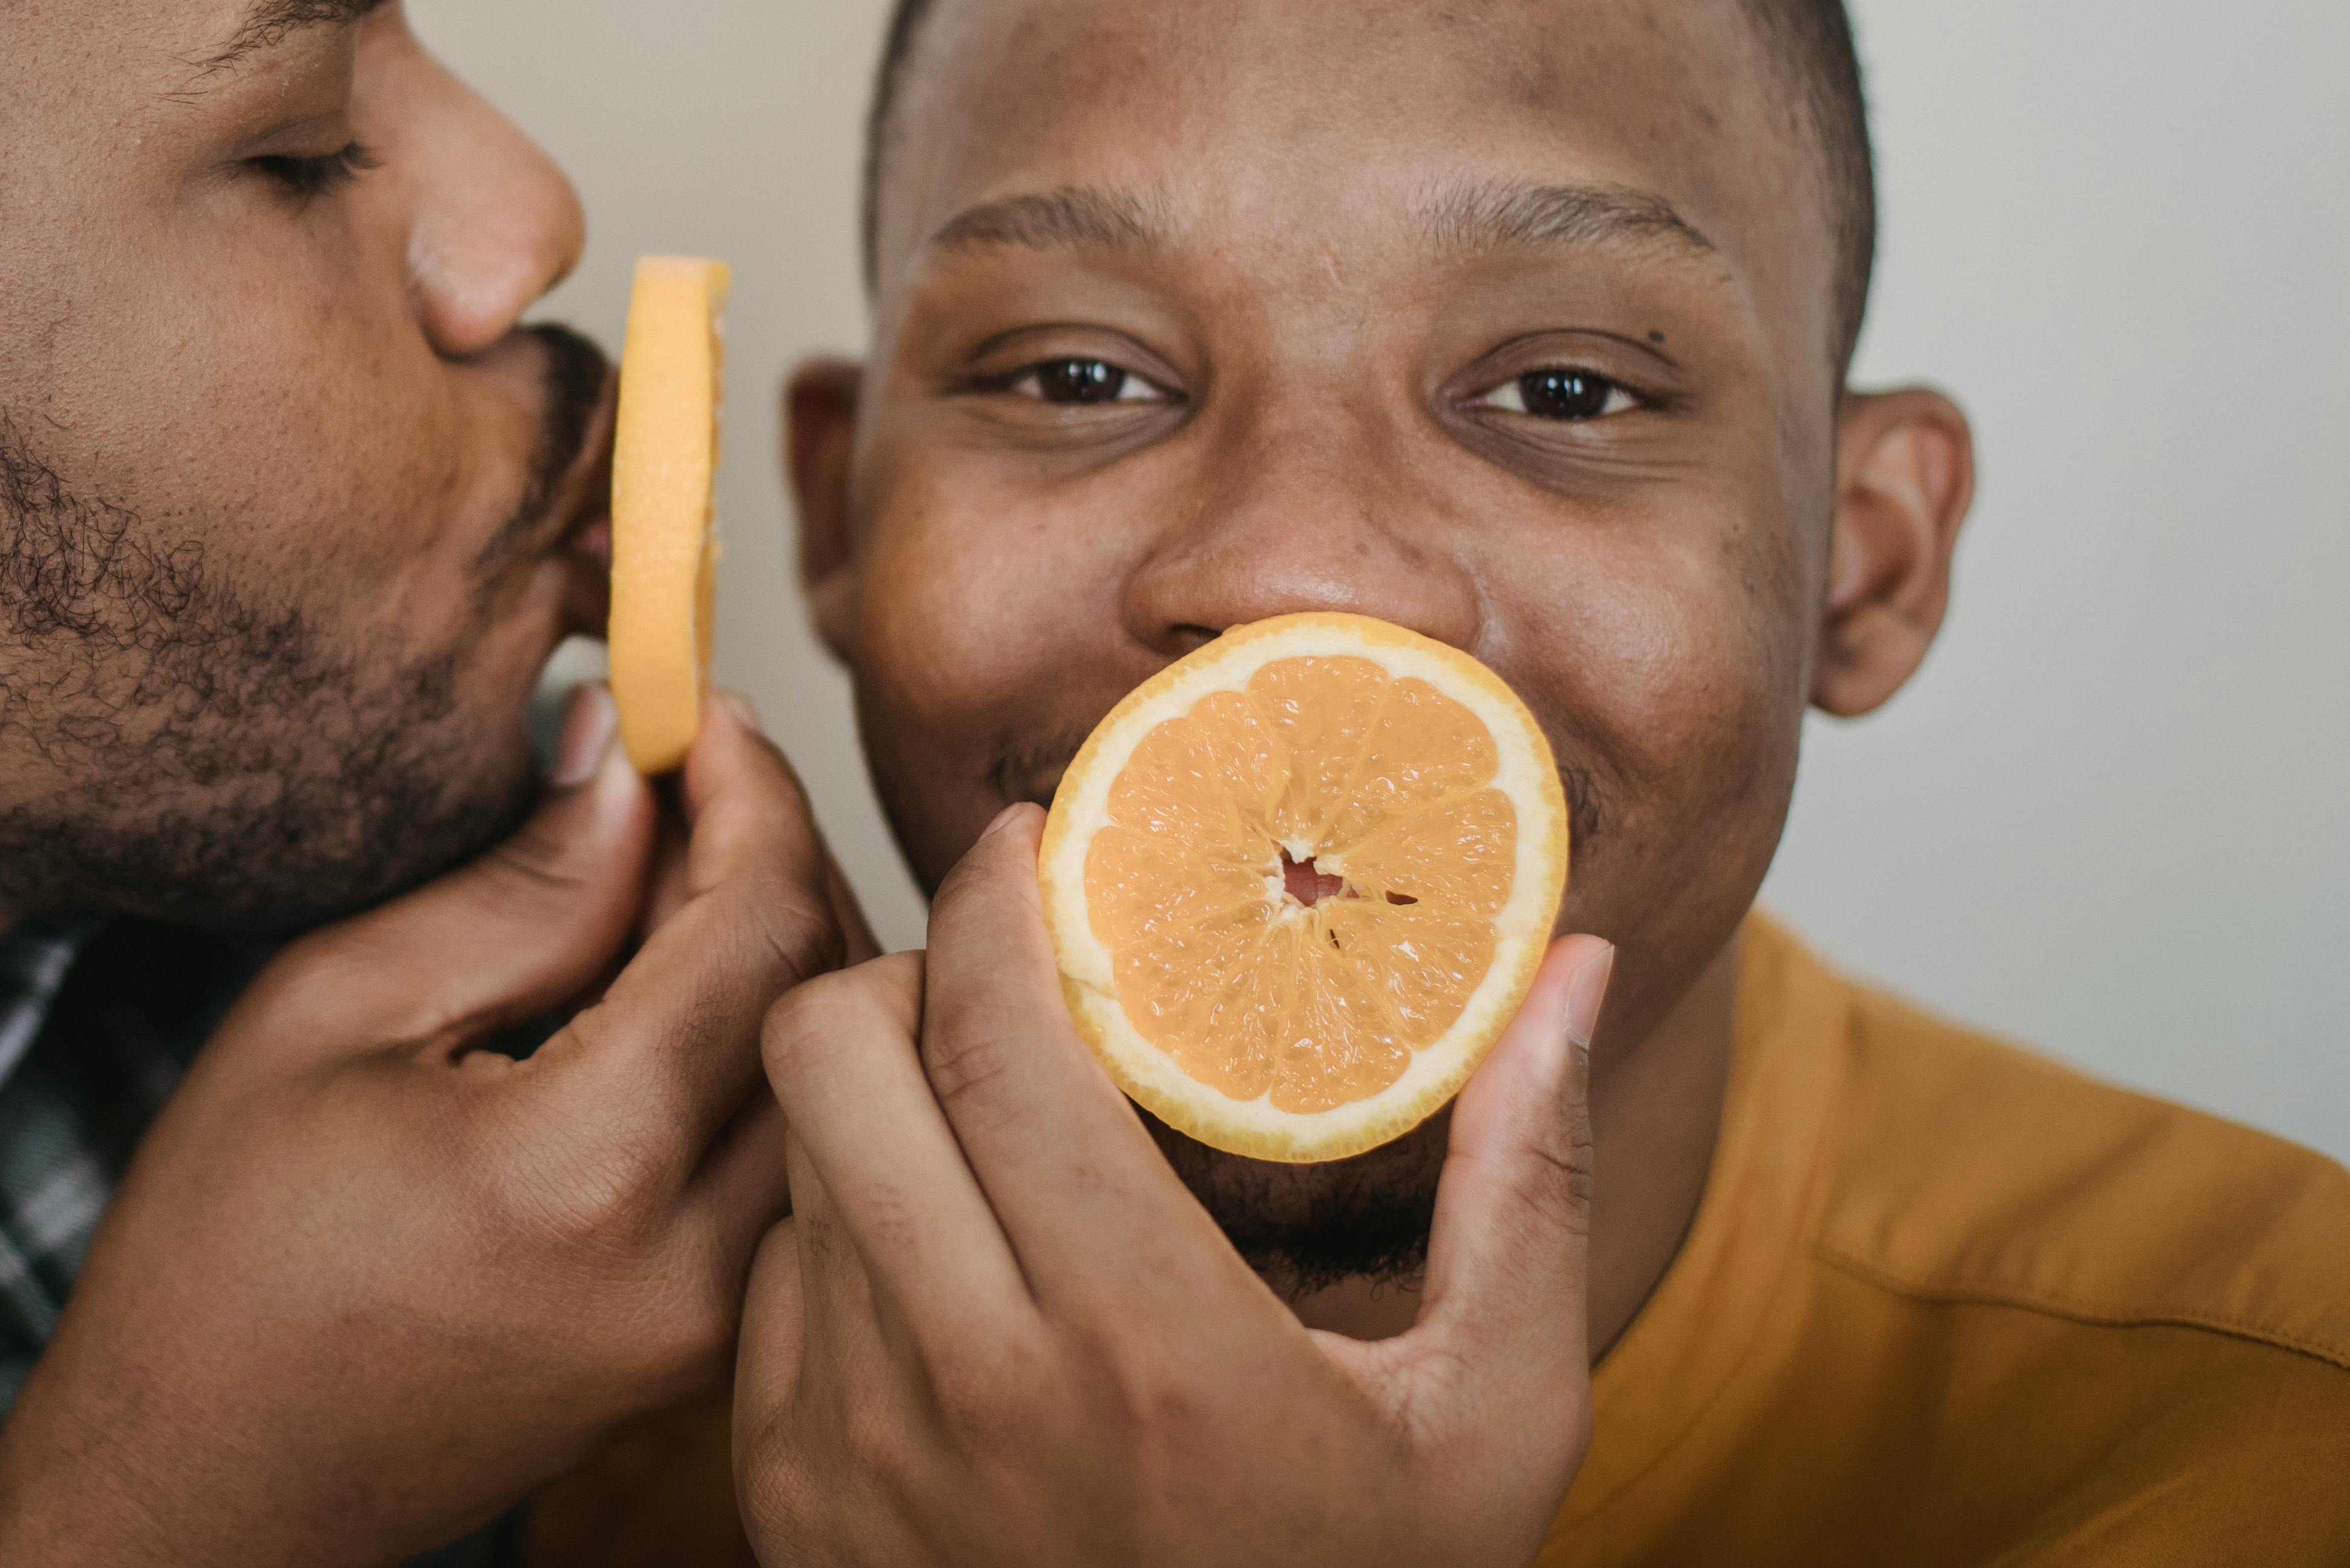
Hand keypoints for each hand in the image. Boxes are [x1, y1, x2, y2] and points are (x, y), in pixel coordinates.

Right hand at [0, 686, 866, 1566]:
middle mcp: (688, 1265)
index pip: (758, 924)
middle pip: (828, 997)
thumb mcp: (330, 1013)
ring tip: (673, 884)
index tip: (701, 715)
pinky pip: (797, 1165)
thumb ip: (515, 888)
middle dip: (779, 857)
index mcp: (586, 1169)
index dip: (748, 791)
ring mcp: (714, 1327)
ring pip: (835, 1085)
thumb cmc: (221, 1256)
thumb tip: (631, 759)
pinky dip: (761, 1055)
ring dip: (783, 956)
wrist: (202, 1487)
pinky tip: (669, 1002)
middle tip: (688, 781)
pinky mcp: (710, 1355)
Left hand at [734, 803, 1609, 1567]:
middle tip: (986, 981)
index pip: (991, 1032)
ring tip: (971, 1116)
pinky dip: (841, 1237)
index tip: (1026, 848)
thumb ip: (1528, 1184)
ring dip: (868, 1102)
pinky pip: (774, 1288)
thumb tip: (1575, 963)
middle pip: (831, 1053)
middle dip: (900, 970)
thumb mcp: (1493, 1417)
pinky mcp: (791, 1500)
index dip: (989, 897)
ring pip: (792, 1159)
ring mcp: (854, 1449)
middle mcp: (967, 1387)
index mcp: (1143, 1342)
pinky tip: (943, 1263)